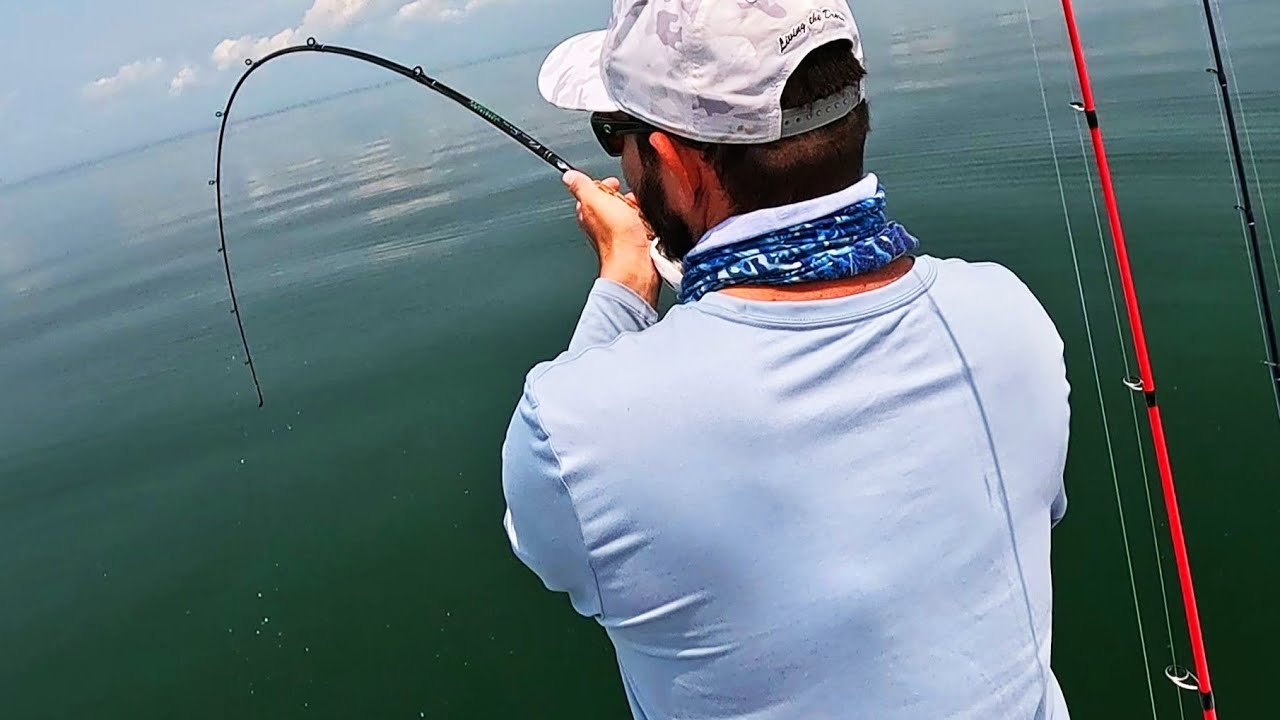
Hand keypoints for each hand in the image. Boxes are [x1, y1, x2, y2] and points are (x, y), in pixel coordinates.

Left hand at [563, 170, 660, 307]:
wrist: (637, 262)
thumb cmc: (617, 237)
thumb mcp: (595, 200)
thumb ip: (581, 186)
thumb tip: (568, 176)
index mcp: (588, 214)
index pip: (591, 193)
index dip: (602, 185)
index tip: (613, 183)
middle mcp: (602, 226)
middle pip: (611, 202)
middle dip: (622, 196)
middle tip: (627, 198)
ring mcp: (619, 234)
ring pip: (628, 213)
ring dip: (635, 208)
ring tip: (639, 210)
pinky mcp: (636, 241)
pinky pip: (641, 224)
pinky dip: (645, 221)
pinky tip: (647, 223)